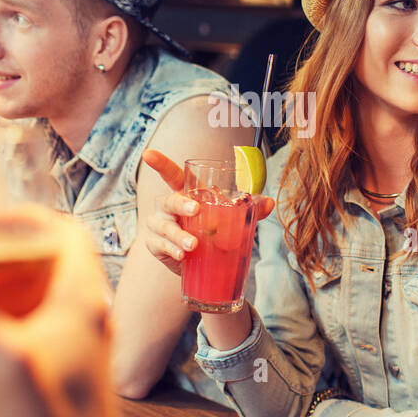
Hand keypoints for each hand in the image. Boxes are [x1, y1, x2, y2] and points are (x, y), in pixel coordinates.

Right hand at [139, 148, 273, 276]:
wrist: (201, 262)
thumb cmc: (213, 232)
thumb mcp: (232, 220)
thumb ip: (249, 210)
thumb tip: (269, 202)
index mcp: (185, 194)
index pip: (171, 175)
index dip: (160, 164)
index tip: (148, 153)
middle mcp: (167, 207)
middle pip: (169, 200)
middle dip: (181, 204)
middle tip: (196, 209)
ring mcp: (160, 226)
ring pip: (164, 226)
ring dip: (179, 235)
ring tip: (193, 244)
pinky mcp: (156, 246)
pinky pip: (160, 245)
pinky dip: (172, 249)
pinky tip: (182, 255)